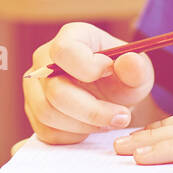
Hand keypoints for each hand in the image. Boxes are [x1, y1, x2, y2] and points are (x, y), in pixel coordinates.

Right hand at [23, 22, 153, 143]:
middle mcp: (44, 59)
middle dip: (93, 111)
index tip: (110, 73)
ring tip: (108, 120)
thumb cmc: (123, 77)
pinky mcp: (33, 112)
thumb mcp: (138, 71)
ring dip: (85, 125)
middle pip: (56, 91)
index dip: (88, 68)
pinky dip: (74, 136)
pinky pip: (47, 132)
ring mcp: (34, 86)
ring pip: (48, 114)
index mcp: (70, 37)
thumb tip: (129, 61)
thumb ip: (137, 68)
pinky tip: (91, 127)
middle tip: (121, 117)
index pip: (64, 51)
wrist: (113, 96)